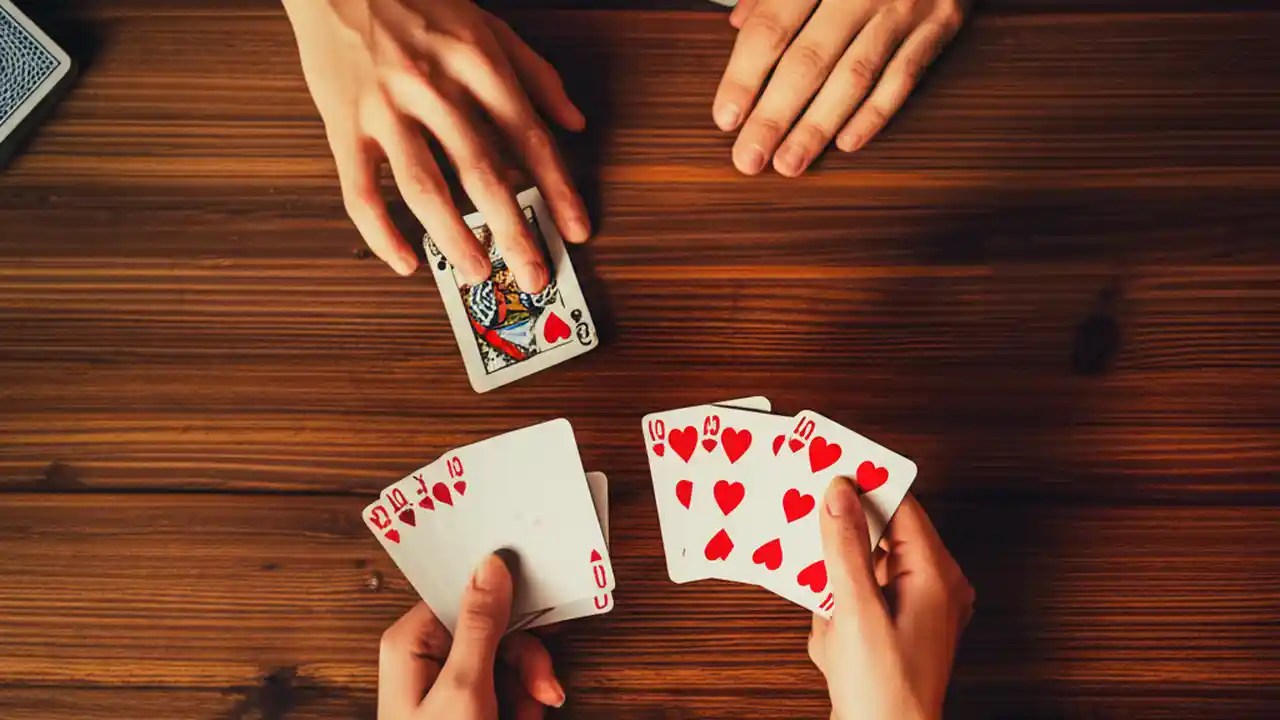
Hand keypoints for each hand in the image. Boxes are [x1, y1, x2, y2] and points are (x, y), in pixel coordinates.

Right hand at [284, 0, 589, 290]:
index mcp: (477, 63)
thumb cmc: (418, 0)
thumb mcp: (488, 26)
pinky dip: (380, 233)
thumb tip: (574, 123)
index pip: (528, 137)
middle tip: (532, 273)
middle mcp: (434, 88)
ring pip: (424, 187)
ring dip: (453, 238)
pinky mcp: (343, 124)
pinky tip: (404, 261)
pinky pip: (360, 190)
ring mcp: (385, 109)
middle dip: (512, 230)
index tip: (577, 229)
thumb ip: (536, 75)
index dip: (558, 189)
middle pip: (482, 172)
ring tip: (477, 272)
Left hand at [379, 554, 565, 718]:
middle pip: (494, 629)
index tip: (542, 612)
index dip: (506, 603)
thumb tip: (490, 566)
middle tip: (543, 688)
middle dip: (525, 662)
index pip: (465, 595)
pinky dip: (522, 706)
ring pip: (507, 660)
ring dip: (528, 689)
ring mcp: (447, 682)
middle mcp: (426, 656)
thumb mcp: (464, 689)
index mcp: (411, 642)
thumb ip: (480, 625)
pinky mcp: (466, 703)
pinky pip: (506, 687)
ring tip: (530, 717)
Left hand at [713, 0, 968, 175]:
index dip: (745, 76)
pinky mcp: (941, 22)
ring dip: (818, 127)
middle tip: (750, 157)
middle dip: (775, 116)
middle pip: (808, 60)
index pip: (772, 27)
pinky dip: (875, 113)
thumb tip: (738, 24)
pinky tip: (846, 143)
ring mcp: (904, 5)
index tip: (726, 117)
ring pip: (854, 76)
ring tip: (789, 163)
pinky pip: (904, 76)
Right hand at [809, 480, 973, 719]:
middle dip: (842, 542)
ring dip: (837, 586)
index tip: (829, 465)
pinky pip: (864, 596)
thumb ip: (845, 547)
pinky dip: (840, 611)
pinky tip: (834, 640)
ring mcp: (919, 609)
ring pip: (867, 567)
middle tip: (809, 529)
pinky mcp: (898, 628)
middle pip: (884, 535)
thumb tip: (839, 492)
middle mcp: (936, 588)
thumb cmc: (884, 691)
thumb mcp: (856, 612)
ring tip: (832, 620)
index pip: (902, 506)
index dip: (865, 483)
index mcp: (937, 576)